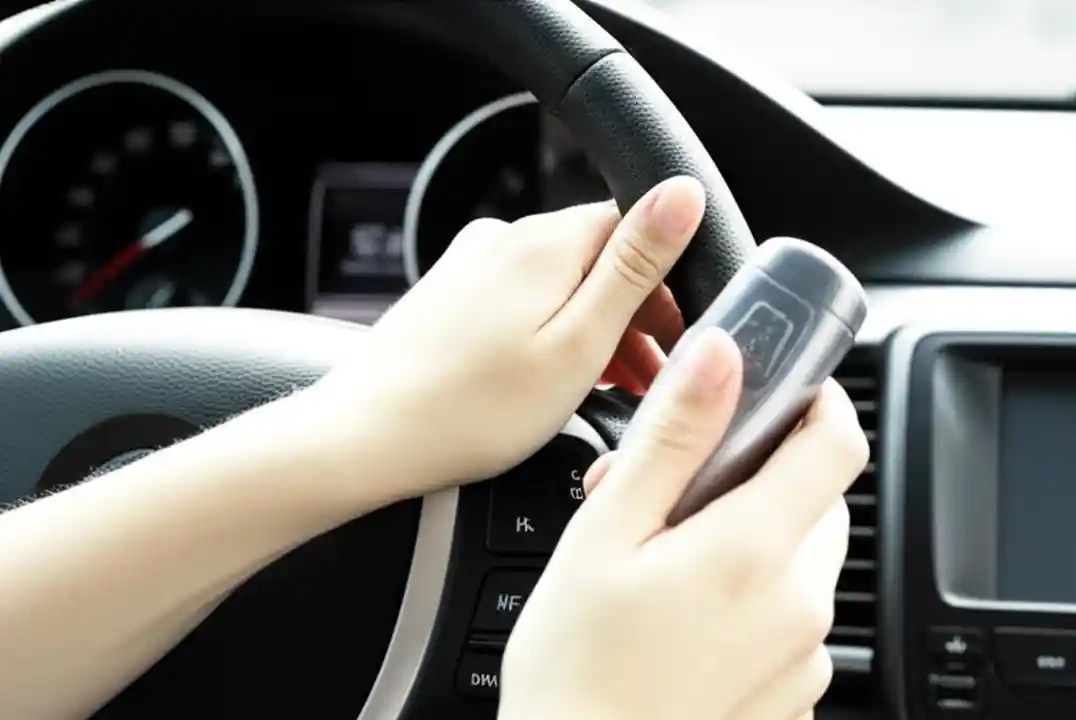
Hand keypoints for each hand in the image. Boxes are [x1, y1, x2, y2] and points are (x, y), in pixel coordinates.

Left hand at [312, 177, 702, 502]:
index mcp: (545, 242)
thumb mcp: (580, 341)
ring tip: (605, 392)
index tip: (674, 340)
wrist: (368, 439)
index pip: (636, 228)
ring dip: (593, 331)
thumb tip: (682, 192)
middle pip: (597, 259)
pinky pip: (520, 304)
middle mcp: (504, 239)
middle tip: (647, 381)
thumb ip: (635, 265)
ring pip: (559, 285)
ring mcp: (471, 266)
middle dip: (632, 315)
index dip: (666, 286)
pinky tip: (550, 383)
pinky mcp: (449, 296)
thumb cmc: (475, 408)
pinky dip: (548, 336)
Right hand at [500, 329, 868, 719]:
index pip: (838, 442)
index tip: (783, 390)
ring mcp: (803, 660)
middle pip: (820, 502)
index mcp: (756, 550)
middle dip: (764, 479)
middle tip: (683, 495)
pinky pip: (791, 624)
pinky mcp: (794, 699)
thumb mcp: (606, 534)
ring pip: (803, 563)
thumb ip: (673, 437)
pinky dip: (754, 605)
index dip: (817, 400)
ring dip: (754, 544)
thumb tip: (720, 356)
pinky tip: (687, 624)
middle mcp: (800, 606)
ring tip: (668, 568)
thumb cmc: (576, 672)